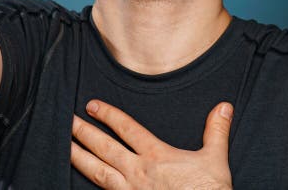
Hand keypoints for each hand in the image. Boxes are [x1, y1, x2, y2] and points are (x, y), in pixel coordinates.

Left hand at [71, 99, 233, 189]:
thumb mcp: (216, 159)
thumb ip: (215, 131)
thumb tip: (224, 106)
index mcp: (156, 156)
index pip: (127, 128)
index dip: (107, 115)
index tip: (91, 105)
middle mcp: (138, 173)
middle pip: (105, 148)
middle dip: (83, 133)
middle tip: (65, 121)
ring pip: (98, 172)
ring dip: (79, 158)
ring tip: (63, 147)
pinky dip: (91, 187)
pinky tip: (79, 182)